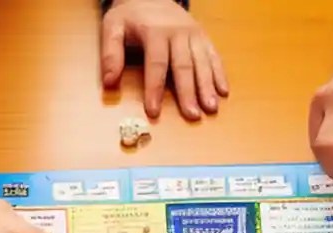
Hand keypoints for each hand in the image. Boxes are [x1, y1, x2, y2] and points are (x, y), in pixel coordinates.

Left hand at [101, 0, 227, 119]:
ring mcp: (193, 34)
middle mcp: (178, 32)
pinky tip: (224, 91)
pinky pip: (214, 55)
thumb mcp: (112, 27)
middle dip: (188, 93)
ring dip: (207, 86)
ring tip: (211, 108)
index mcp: (155, 31)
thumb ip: (110, 54)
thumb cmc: (130, 16)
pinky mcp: (203, 36)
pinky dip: (220, 73)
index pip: (156, 64)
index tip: (154, 110)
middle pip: (183, 66)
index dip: (155, 88)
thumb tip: (109, 82)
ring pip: (202, 62)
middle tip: (192, 116)